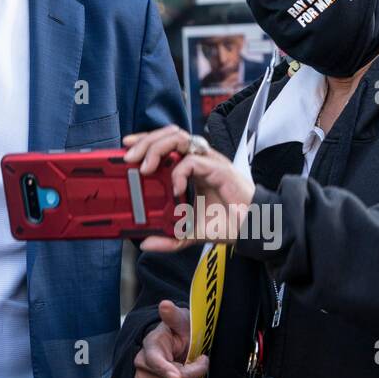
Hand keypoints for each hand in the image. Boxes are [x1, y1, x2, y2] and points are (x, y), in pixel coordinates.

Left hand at [122, 125, 254, 251]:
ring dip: (157, 149)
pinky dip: (179, 172)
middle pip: (169, 135)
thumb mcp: (190, 233)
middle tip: (129, 158)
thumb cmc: (227, 224)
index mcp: (192, 168)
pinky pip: (193, 161)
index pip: (166, 144)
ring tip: (145, 168)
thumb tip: (145, 242)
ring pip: (179, 138)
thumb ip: (169, 237)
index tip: (126, 148)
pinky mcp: (219, 169)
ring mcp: (209, 162)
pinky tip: (175, 189)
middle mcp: (199, 160)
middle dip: (145, 142)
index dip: (145, 141)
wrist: (253, 230)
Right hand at [134, 300, 208, 377]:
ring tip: (192, 372)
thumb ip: (174, 316)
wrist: (175, 346)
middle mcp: (142, 366)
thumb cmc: (179, 332)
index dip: (166, 370)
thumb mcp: (181, 321)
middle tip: (200, 363)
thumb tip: (165, 305)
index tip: (178, 376)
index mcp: (150, 346)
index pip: (154, 362)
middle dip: (191, 377)